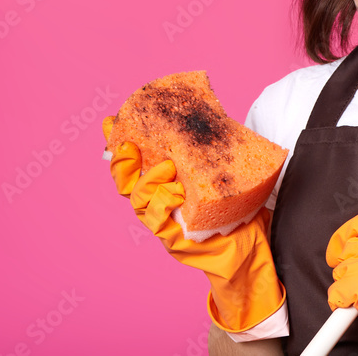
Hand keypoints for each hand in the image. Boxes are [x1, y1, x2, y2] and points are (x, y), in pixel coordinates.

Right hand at [105, 116, 284, 332]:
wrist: (246, 242)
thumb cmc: (231, 205)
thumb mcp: (215, 173)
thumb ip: (204, 151)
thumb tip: (208, 115)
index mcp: (160, 186)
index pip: (132, 165)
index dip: (118, 145)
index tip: (111, 122)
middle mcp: (155, 204)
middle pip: (125, 184)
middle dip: (122, 164)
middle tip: (131, 146)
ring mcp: (163, 223)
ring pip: (140, 201)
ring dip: (148, 182)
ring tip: (168, 168)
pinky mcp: (173, 240)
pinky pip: (158, 222)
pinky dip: (164, 204)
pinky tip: (176, 192)